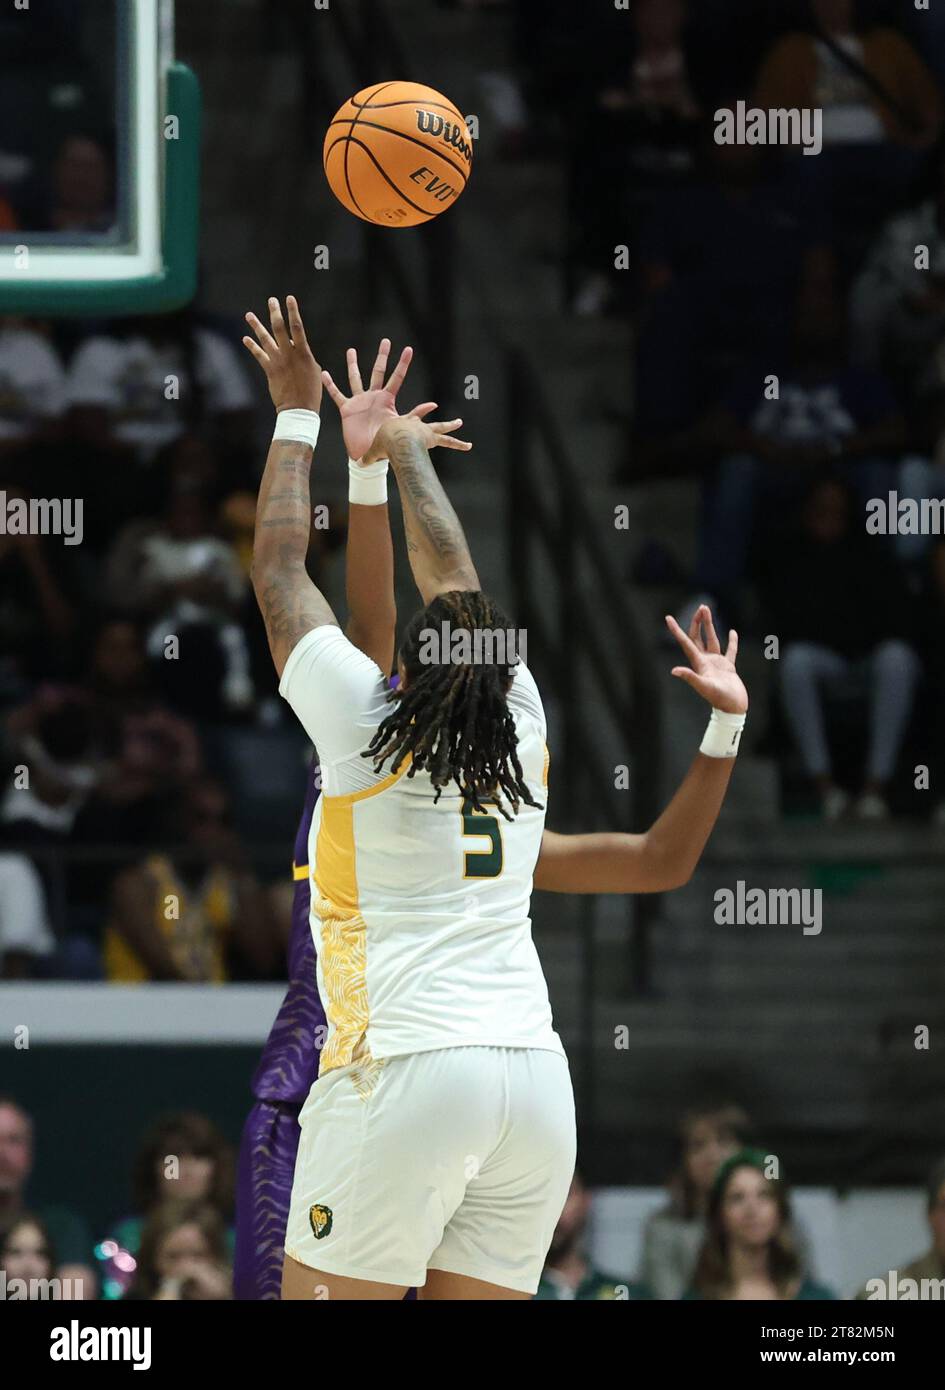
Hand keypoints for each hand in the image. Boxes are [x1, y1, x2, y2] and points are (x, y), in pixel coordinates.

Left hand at [242, 296, 322, 413]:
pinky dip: (252, 346)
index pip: (297, 327)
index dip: (293, 311)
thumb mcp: (313, 370)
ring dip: (256, 325)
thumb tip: (295, 345)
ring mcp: (278, 361)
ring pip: (265, 339)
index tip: (289, 298)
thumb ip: (304, 355)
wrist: (299, 408)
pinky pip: (259, 355)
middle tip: (271, 300)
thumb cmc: (311, 391)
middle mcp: (289, 354)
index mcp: (303, 353)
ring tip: (249, 315)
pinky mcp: (270, 370)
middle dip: (275, 312)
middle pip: (280, 328)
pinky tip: (245, 338)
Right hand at [321, 337, 417, 460]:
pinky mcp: (347, 410)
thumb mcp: (402, 426)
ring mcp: (359, 402)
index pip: (396, 377)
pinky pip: (337, 394)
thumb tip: (434, 404)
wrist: (371, 454)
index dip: (402, 363)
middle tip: (386, 341)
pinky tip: (324, 374)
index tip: (408, 349)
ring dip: (352, 365)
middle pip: (377, 371)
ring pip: (355, 378)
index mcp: (387, 400)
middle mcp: (373, 397)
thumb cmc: (387, 443)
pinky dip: (330, 385)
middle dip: (382, 356)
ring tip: (351, 350)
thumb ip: (415, 414)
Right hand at [364, 410, 471, 464]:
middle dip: (443, 423)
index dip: (422, 411)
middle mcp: (417, 425)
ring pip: (442, 428)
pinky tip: (469, 446)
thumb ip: (369, 457)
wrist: (391, 436)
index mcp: (404, 424)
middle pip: (432, 423)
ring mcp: (425, 431)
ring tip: (461, 423)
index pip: (415, 415)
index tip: (433, 406)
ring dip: (452, 427)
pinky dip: (459, 444)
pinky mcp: (432, 440)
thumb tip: (359, 464)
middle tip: (457, 421)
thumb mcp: (374, 450)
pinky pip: (448, 442)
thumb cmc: (383, 441)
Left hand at [665, 605, 747, 714]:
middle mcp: (705, 661)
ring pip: (712, 639)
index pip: (686, 643)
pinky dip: (731, 641)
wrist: (733, 708)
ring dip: (710, 625)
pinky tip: (732, 632)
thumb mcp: (704, 687)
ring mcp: (716, 663)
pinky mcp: (728, 667)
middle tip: (701, 607)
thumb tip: (674, 671)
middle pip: (698, 637)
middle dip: (698, 622)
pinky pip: (730, 650)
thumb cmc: (719, 699)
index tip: (668, 618)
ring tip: (708, 610)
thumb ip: (690, 677)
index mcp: (699, 663)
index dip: (676, 630)